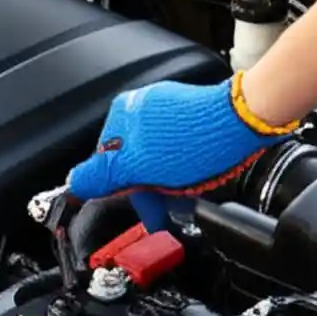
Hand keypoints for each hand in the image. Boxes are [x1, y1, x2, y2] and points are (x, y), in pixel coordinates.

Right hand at [67, 74, 299, 229]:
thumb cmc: (193, 142)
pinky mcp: (193, 115)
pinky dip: (185, 169)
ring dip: (168, 183)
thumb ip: (101, 176)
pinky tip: (198, 177)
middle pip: (134, 162)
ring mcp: (168, 109)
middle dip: (149, 189)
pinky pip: (180, 150)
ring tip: (186, 196)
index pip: (107, 163)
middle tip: (166, 208)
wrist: (242, 122)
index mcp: (121, 115)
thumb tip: (74, 183)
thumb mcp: (136, 167)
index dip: (124, 191)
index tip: (139, 208)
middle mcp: (142, 107)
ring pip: (158, 158)